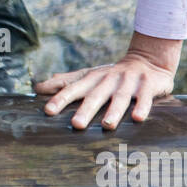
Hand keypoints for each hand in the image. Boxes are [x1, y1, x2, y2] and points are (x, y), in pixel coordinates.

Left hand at [34, 32, 180, 130]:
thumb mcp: (88, 76)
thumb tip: (38, 88)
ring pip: (120, 98)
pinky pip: (145, 98)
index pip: (74, 89)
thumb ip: (65, 82)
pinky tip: (137, 118)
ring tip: (107, 125)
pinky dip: (142, 107)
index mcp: (92, 79)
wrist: (148, 60)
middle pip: (95, 95)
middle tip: (76, 124)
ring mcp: (128, 82)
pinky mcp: (148, 86)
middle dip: (86, 110)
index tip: (48, 111)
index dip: (61, 99)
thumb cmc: (111, 75)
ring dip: (114, 111)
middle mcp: (108, 80)